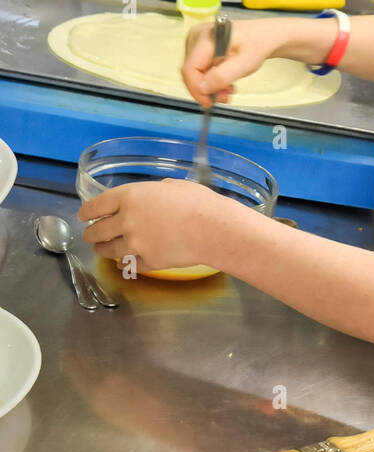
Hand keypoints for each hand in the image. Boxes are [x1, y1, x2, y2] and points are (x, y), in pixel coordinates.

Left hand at [79, 180, 227, 270]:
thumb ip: (155, 191)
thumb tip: (153, 195)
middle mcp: (126, 221)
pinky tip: (124, 263)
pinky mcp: (147, 262)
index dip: (86, 211)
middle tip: (91, 235)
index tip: (83, 215)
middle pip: (97, 231)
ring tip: (102, 250)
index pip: (97, 205)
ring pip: (108, 251)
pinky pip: (129, 265)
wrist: (213, 229)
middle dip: (91, 233)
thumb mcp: (172, 186)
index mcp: (130, 197)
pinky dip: (125, 264)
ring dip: (103, 250)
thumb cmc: (198, 202)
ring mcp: (135, 244)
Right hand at [183, 18, 291, 104]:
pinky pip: (199, 69)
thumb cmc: (257, 45)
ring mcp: (196, 41)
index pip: (190, 68)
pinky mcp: (199, 47)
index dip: (197, 89)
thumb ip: (222, 76)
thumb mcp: (244, 64)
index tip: (209, 103)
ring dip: (210, 86)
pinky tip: (225, 83)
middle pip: (191, 71)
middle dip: (206, 89)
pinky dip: (211, 80)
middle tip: (225, 97)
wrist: (265, 36)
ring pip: (194, 73)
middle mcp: (196, 36)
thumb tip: (202, 89)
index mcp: (205, 36)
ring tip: (229, 90)